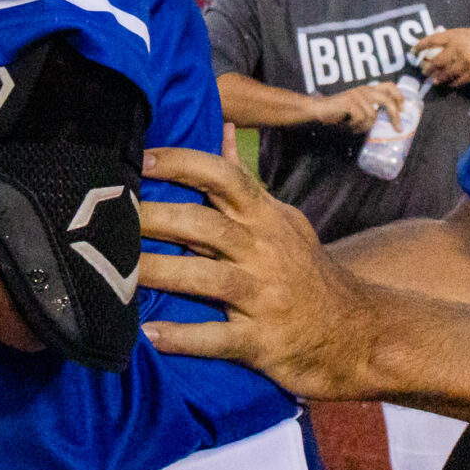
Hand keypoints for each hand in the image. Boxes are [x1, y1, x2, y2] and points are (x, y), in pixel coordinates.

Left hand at [136, 132, 384, 400]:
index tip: (139, 160)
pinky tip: (148, 335)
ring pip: (205, 279)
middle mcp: (264, 251)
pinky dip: (183, 338)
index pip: (223, 177)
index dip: (180, 164)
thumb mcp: (281, 220)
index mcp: (265, 217)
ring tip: (114, 273)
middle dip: (154, 219)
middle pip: (203, 226)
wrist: (360, 335)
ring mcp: (265, 296)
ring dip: (158, 273)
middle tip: (109, 218)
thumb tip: (222, 128)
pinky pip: (218, 338)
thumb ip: (244, 180)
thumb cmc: (305, 271)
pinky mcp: (264, 341)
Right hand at [311, 80, 405, 132]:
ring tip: (354, 127)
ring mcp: (356, 95)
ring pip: (372, 115)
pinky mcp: (349, 102)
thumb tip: (388, 122)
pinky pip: (361, 119)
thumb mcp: (358, 109)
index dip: (399, 96)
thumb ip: (370, 109)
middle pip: (386, 99)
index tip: (403, 109)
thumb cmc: (338, 113)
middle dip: (394, 114)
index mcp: (367, 90)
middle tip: (398, 128)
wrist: (318, 110)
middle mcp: (363, 90)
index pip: (388, 85)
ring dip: (364, 126)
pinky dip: (355, 126)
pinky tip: (347, 126)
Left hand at [414, 28, 469, 88]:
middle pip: (436, 61)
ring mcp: (465, 61)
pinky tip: (448, 83)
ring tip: (433, 80)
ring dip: (437, 78)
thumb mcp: (465, 33)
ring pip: (445, 73)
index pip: (431, 40)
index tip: (413, 52)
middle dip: (427, 68)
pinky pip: (457, 80)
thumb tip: (434, 51)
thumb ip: (451, 40)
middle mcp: (458, 48)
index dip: (420, 46)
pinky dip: (451, 83)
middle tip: (423, 71)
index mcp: (454, 35)